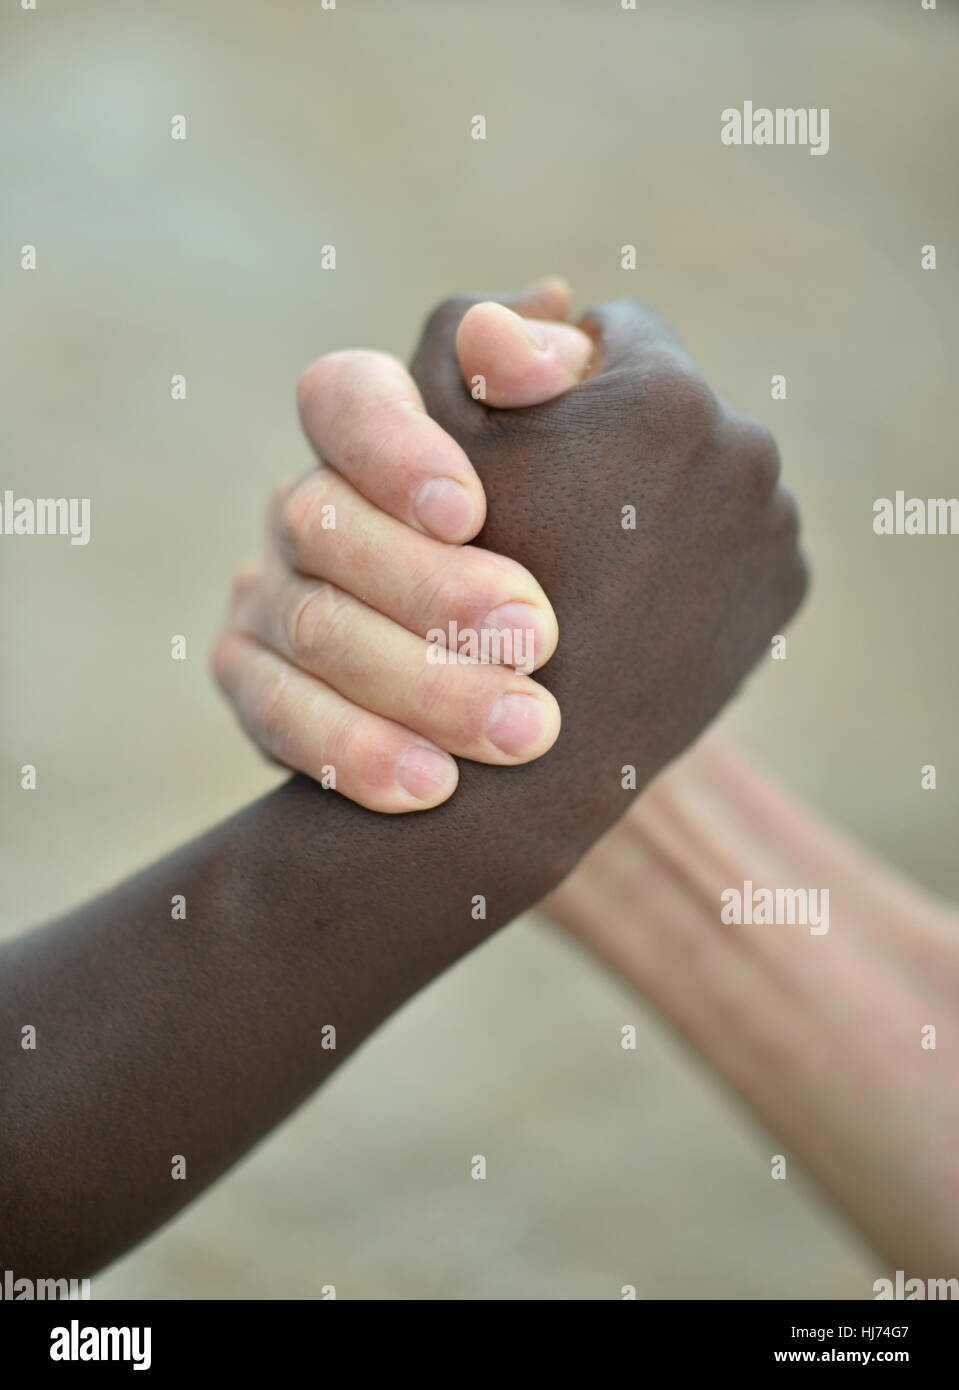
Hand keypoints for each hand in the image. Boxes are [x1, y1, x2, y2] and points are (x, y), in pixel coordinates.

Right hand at [213, 282, 589, 811]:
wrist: (548, 713)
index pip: (349, 398)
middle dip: (429, 585)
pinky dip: (354, 753)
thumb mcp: (599, 467)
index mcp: (380, 433)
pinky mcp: (258, 684)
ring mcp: (272, 593)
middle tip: (537, 636)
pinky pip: (275, 716)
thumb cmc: (589, 561)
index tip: (472, 509)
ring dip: (416, 683)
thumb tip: (550, 310)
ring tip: (524, 732)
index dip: (396, 447)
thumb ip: (569, 391)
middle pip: (320, 518)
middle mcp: (312, 504)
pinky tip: (434, 787)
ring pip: (305, 626)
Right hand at [406, 289, 806, 863]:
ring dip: (654, 496)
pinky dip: (688, 556)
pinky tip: (632, 596)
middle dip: (612, 437)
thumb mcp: (432, 444)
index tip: (521, 434)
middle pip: (664, 403)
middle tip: (559, 498)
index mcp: (661, 396)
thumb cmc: (455, 588)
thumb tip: (559, 297)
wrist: (525, 754)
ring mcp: (773, 526)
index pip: (608, 335)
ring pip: (700, 472)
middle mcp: (744, 451)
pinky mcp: (783, 588)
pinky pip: (730, 537)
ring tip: (593, 552)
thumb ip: (470, 338)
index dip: (548, 380)